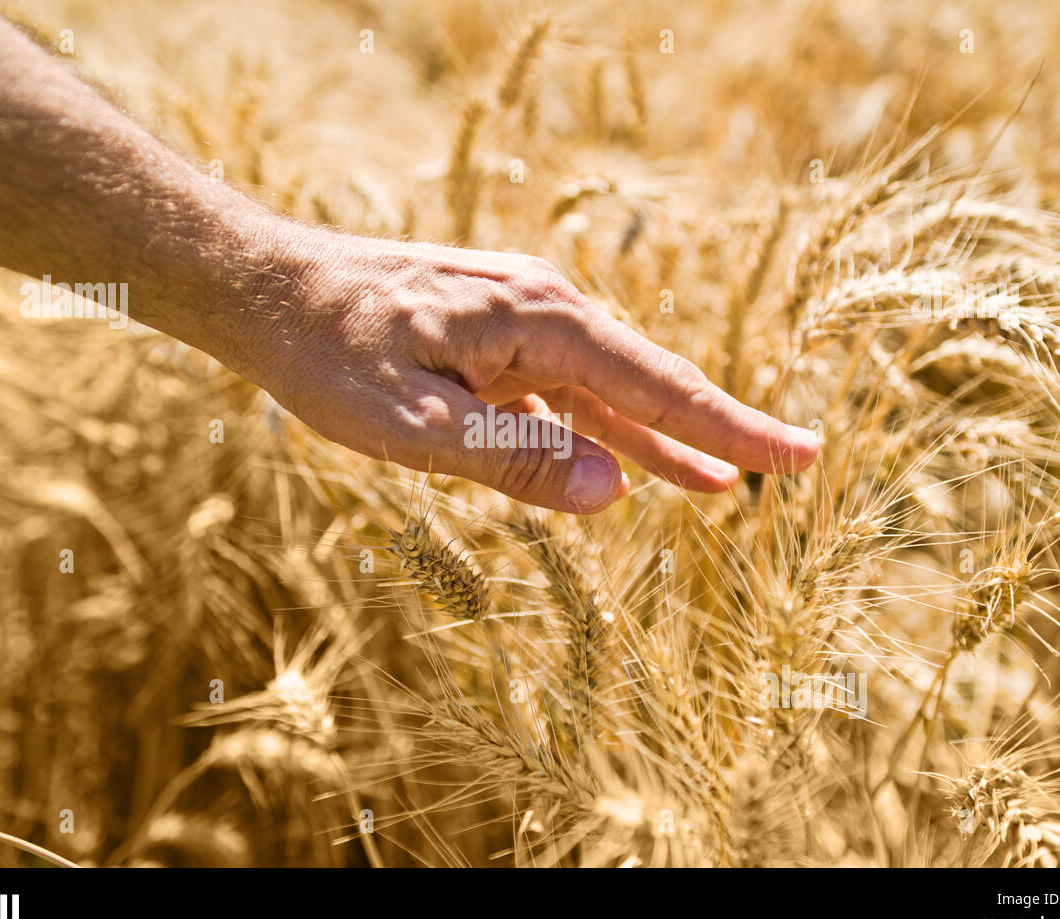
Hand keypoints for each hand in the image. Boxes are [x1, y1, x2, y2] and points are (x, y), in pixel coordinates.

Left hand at [224, 225, 820, 512]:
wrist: (265, 287)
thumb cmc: (328, 354)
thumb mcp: (413, 425)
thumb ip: (515, 459)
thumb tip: (613, 491)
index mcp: (538, 322)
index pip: (655, 386)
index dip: (728, 428)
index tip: (794, 458)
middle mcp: (542, 308)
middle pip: (645, 382)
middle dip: (714, 430)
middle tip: (789, 464)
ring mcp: (517, 318)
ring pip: (604, 390)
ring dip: (657, 437)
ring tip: (715, 484)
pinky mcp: (490, 333)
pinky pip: (559, 388)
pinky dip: (595, 426)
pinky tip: (614, 459)